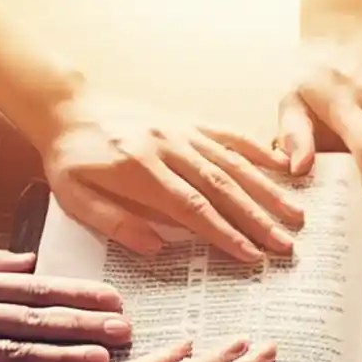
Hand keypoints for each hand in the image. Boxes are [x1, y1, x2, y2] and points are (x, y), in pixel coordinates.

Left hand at [39, 90, 304, 258]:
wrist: (66, 105)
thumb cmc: (69, 158)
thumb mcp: (74, 197)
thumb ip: (114, 222)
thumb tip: (157, 248)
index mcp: (139, 170)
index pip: (191, 208)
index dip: (224, 233)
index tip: (250, 256)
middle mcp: (168, 147)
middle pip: (222, 188)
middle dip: (257, 219)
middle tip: (285, 245)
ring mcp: (182, 132)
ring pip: (233, 163)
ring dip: (267, 191)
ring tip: (296, 215)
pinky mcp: (188, 122)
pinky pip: (229, 136)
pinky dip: (258, 151)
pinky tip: (284, 167)